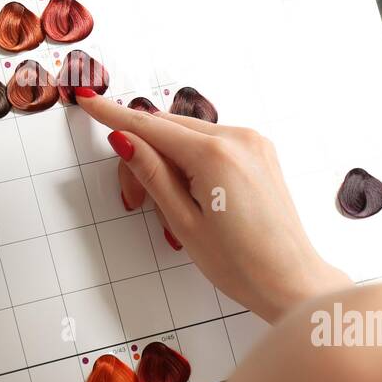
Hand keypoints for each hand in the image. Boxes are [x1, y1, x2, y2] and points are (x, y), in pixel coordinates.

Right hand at [75, 89, 348, 321]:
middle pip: (169, 129)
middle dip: (142, 154)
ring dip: (168, 160)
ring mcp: (253, 143)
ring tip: (169, 208)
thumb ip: (152, 175)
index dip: (113, 114)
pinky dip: (192, 160)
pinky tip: (192, 195)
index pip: (150, 126)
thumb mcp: (183, 222)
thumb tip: (125, 141)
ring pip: (190, 135)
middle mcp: (239, 138)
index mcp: (215, 155)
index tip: (88, 99)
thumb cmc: (243, 264)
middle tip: (133, 199)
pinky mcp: (260, 152)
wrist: (292, 281)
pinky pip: (213, 143)